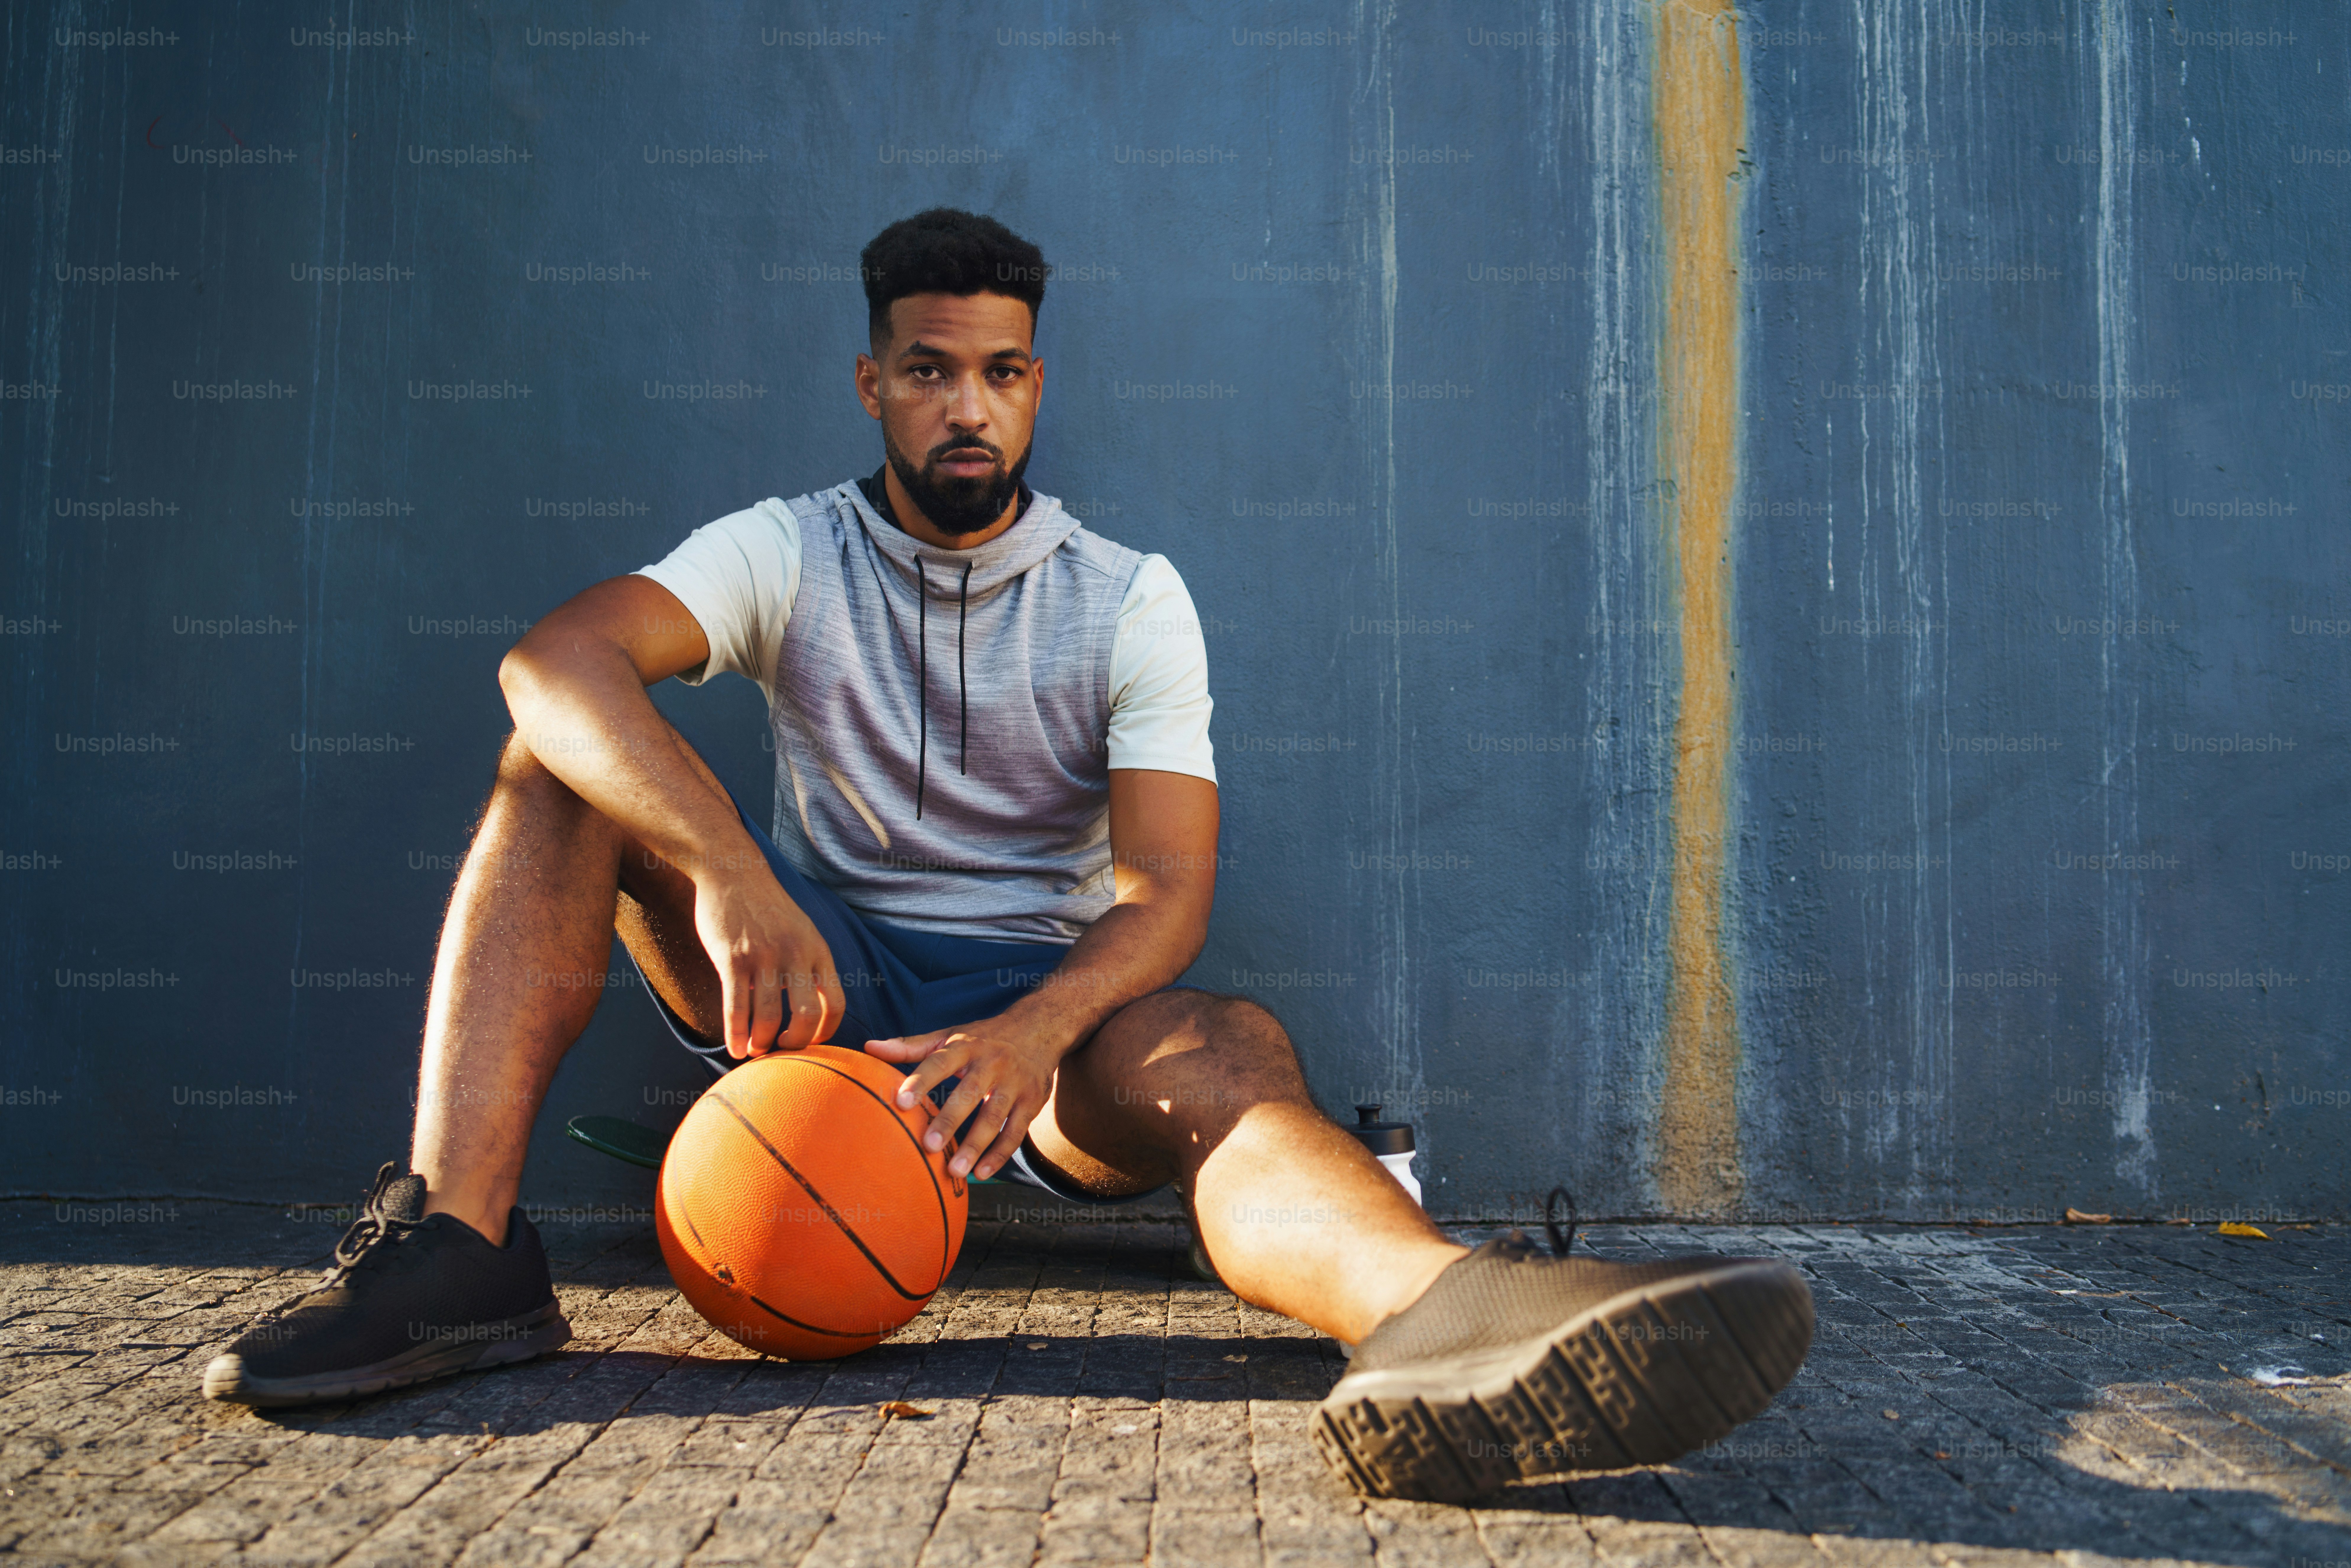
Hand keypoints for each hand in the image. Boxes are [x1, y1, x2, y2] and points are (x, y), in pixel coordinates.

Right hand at [689, 865, 844, 1058]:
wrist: (733, 872)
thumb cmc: (767, 907)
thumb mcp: (802, 930)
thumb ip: (808, 964)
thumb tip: (808, 1007)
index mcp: (817, 950)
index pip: (836, 1003)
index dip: (826, 1032)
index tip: (812, 1043)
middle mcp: (795, 954)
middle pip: (807, 1014)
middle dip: (796, 1043)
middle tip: (783, 1051)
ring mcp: (763, 957)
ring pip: (768, 1016)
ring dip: (761, 1042)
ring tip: (755, 1051)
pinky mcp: (732, 959)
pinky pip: (736, 1007)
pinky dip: (735, 1035)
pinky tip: (734, 1048)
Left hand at [866, 1017, 1063, 1180]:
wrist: (1039, 1027)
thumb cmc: (983, 1037)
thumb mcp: (949, 1035)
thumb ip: (909, 1046)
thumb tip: (868, 1048)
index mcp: (967, 1045)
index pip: (940, 1061)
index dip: (921, 1080)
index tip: (900, 1102)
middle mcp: (992, 1062)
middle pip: (970, 1092)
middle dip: (950, 1120)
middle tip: (928, 1146)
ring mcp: (1015, 1082)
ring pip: (996, 1116)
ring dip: (977, 1145)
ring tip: (955, 1171)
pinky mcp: (1032, 1101)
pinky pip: (1016, 1132)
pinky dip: (1000, 1154)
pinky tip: (981, 1173)